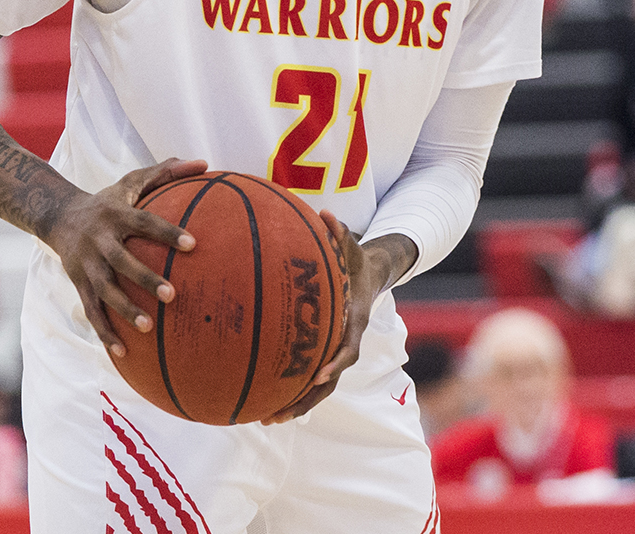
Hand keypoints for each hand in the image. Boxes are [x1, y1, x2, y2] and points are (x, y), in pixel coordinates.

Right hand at [44, 157, 204, 357]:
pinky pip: (92, 312)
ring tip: (149, 328)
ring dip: (125, 310)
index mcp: (116, 214)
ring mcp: (87, 266)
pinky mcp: (79, 284)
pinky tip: (124, 354)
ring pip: (105, 291)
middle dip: (145, 278)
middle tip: (173, 295)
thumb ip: (167, 172)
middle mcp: (99, 241)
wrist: (57, 216)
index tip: (193, 244)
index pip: (145, 222)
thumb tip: (205, 164)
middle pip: (122, 262)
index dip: (167, 233)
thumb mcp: (131, 182)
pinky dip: (105, 333)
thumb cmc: (107, 200)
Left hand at [262, 219, 412, 423]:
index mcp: (355, 324)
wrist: (370, 277)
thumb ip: (340, 234)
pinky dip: (290, 391)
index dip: (336, 362)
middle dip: (306, 401)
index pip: (348, 349)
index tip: (320, 372)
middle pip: (329, 382)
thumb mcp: (351, 248)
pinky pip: (308, 378)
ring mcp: (336, 353)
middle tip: (279, 415)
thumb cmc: (356, 262)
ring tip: (267, 420)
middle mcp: (346, 344)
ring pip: (319, 389)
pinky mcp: (324, 354)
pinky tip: (263, 400)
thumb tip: (326, 213)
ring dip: (296, 406)